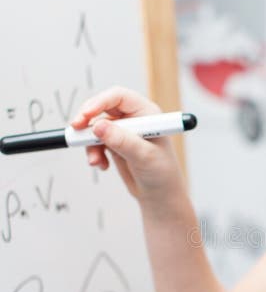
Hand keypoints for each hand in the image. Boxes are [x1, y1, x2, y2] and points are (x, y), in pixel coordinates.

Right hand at [71, 86, 184, 203]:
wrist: (160, 194)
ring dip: (90, 144)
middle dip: (87, 121)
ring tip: (96, 161)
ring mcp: (123, 131)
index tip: (85, 115)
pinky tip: (102, 165)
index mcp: (147, 113)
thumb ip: (122, 141)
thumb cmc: (162, 173)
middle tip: (76, 132)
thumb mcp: (144, 156)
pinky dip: (93, 153)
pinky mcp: (114, 143)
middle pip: (102, 108)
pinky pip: (95, 142)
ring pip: (95, 127)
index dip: (100, 102)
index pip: (119, 97)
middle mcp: (134, 118)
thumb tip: (98, 127)